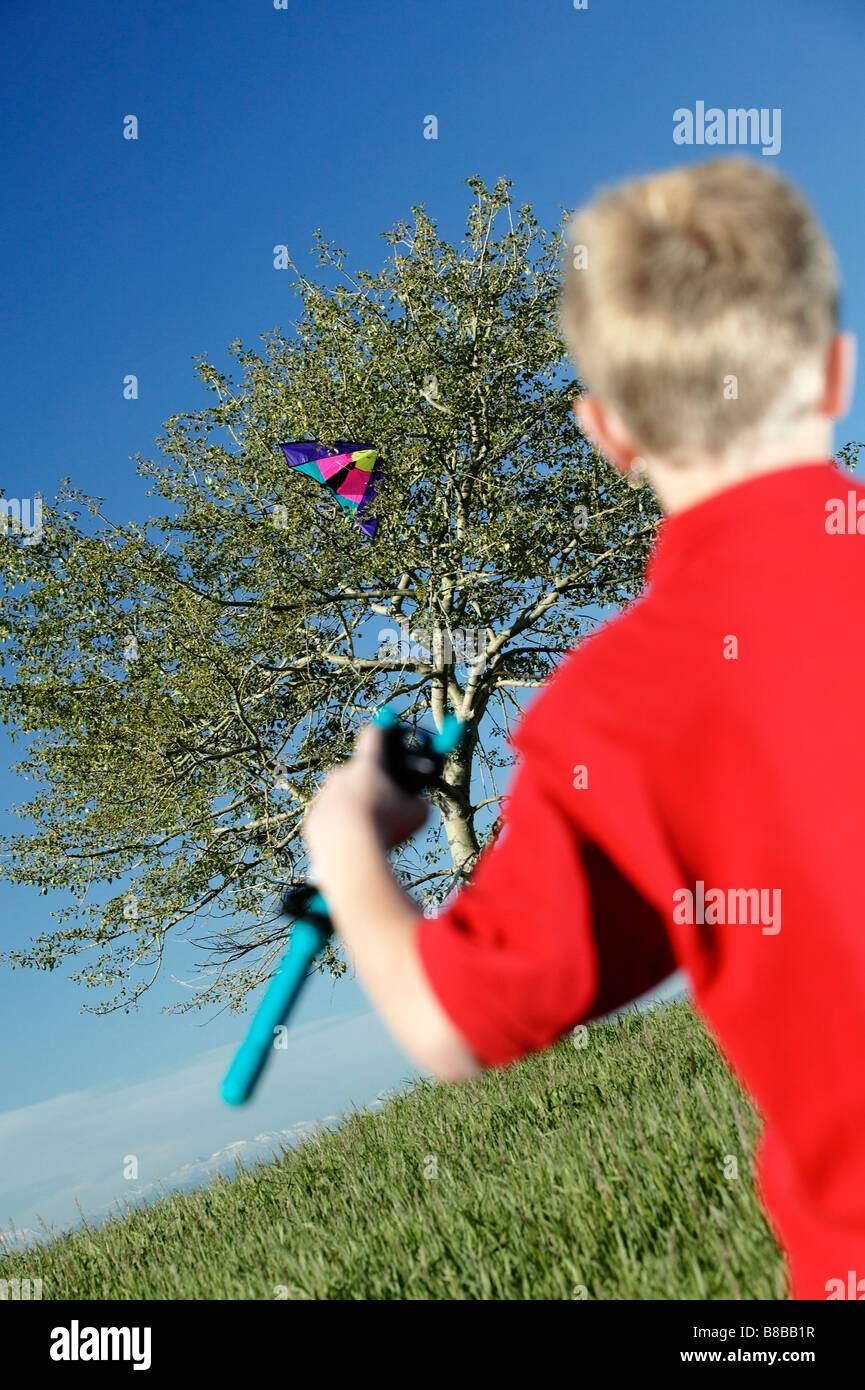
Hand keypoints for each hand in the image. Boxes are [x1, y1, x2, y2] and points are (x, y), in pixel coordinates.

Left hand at [303, 723, 428, 868]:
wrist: (348, 855)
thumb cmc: (386, 827)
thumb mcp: (417, 814)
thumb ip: (418, 803)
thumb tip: (419, 805)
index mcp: (368, 765)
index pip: (374, 735)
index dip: (383, 732)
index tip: (387, 732)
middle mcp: (342, 774)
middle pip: (356, 770)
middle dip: (370, 783)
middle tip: (383, 803)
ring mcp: (324, 796)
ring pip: (341, 796)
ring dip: (353, 806)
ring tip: (367, 830)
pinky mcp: (313, 818)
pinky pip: (328, 818)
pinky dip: (338, 827)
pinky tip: (350, 842)